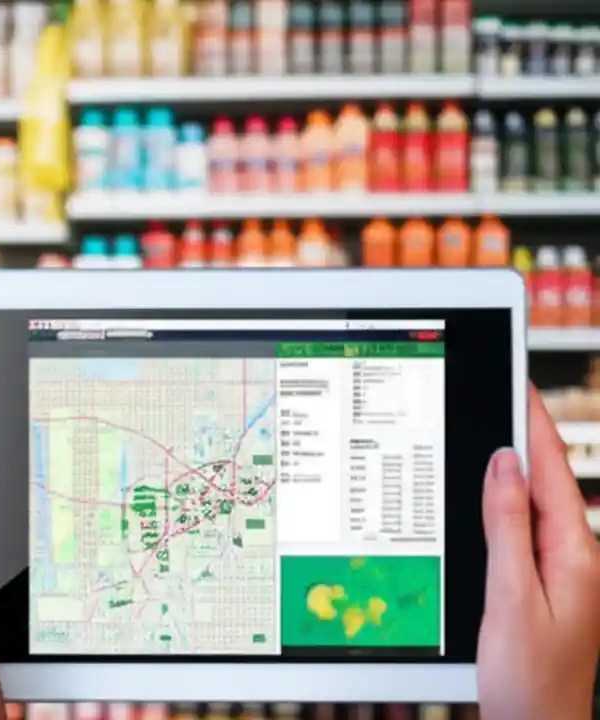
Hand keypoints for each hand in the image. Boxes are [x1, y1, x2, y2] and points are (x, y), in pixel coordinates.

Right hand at [478, 386, 599, 719]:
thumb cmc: (529, 679)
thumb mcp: (511, 596)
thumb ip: (507, 526)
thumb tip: (504, 464)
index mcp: (575, 553)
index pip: (552, 468)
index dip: (531, 421)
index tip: (516, 381)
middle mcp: (576, 556)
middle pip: (547, 478)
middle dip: (523, 433)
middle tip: (498, 390)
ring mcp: (563, 571)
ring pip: (535, 502)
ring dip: (513, 466)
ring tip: (490, 428)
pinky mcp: (546, 585)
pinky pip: (525, 529)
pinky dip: (505, 503)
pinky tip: (488, 498)